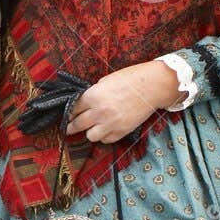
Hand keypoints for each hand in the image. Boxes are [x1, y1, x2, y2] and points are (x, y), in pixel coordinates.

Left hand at [66, 60, 182, 143]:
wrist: (152, 86)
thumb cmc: (130, 79)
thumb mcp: (106, 81)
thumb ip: (93, 94)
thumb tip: (84, 104)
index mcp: (93, 96)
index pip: (73, 109)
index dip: (69, 112)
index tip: (67, 115)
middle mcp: (99, 112)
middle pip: (77, 125)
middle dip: (71, 127)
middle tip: (69, 128)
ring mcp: (111, 123)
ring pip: (90, 136)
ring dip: (90, 132)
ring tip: (92, 127)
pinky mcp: (121, 131)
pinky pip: (106, 140)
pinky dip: (104, 136)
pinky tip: (106, 129)